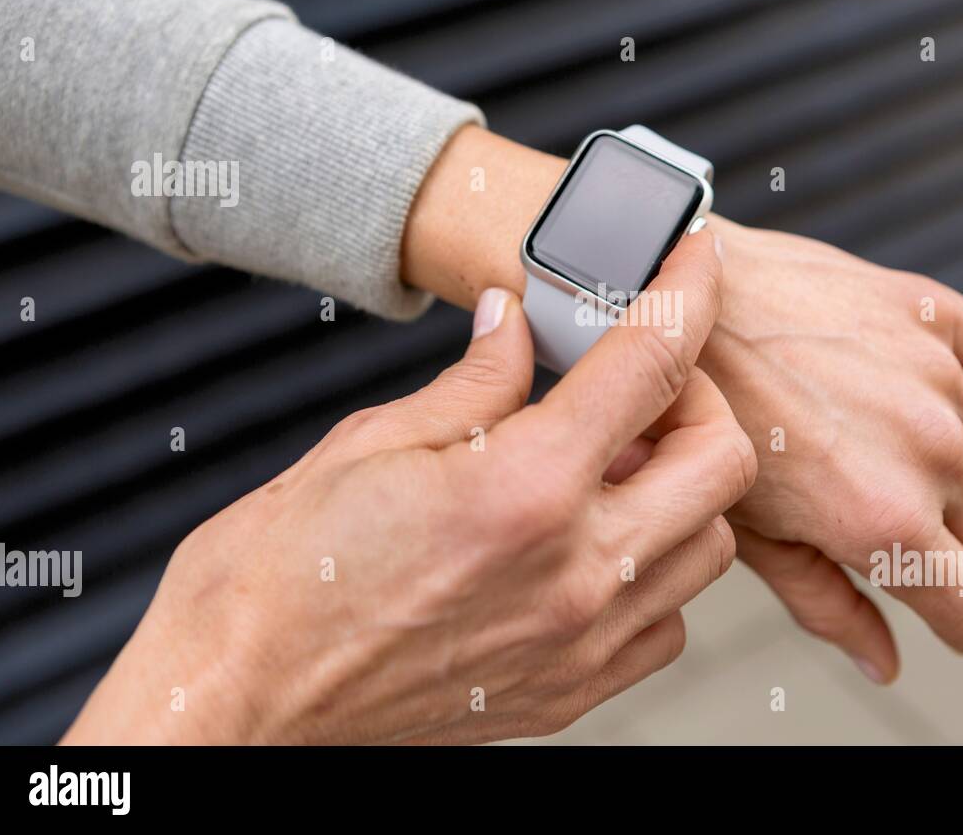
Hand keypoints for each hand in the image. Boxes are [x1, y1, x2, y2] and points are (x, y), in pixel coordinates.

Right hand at [62, 230, 754, 744]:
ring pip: (710, 546)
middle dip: (699, 401)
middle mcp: (573, 573)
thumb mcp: (368, 442)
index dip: (686, 293)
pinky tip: (591, 544)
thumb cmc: (277, 580)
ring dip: (681, 488)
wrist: (240, 701)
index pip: (650, 363)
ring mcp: (580, 642)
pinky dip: (653, 570)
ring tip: (608, 466)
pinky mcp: (571, 690)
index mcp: (522, 489)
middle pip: (722, 461)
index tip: (694, 261)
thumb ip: (474, 381)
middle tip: (640, 384)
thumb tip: (516, 323)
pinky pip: (666, 621)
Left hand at [700, 221, 962, 682]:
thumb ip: (828, 603)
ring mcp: (935, 378)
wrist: (663, 306)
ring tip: (885, 447)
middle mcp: (928, 452)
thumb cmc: (687, 426)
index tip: (947, 613)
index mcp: (883, 521)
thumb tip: (888, 665)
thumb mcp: (747, 533)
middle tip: (888, 519)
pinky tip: (931, 392)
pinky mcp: (929, 313)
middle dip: (956, 548)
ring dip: (961, 468)